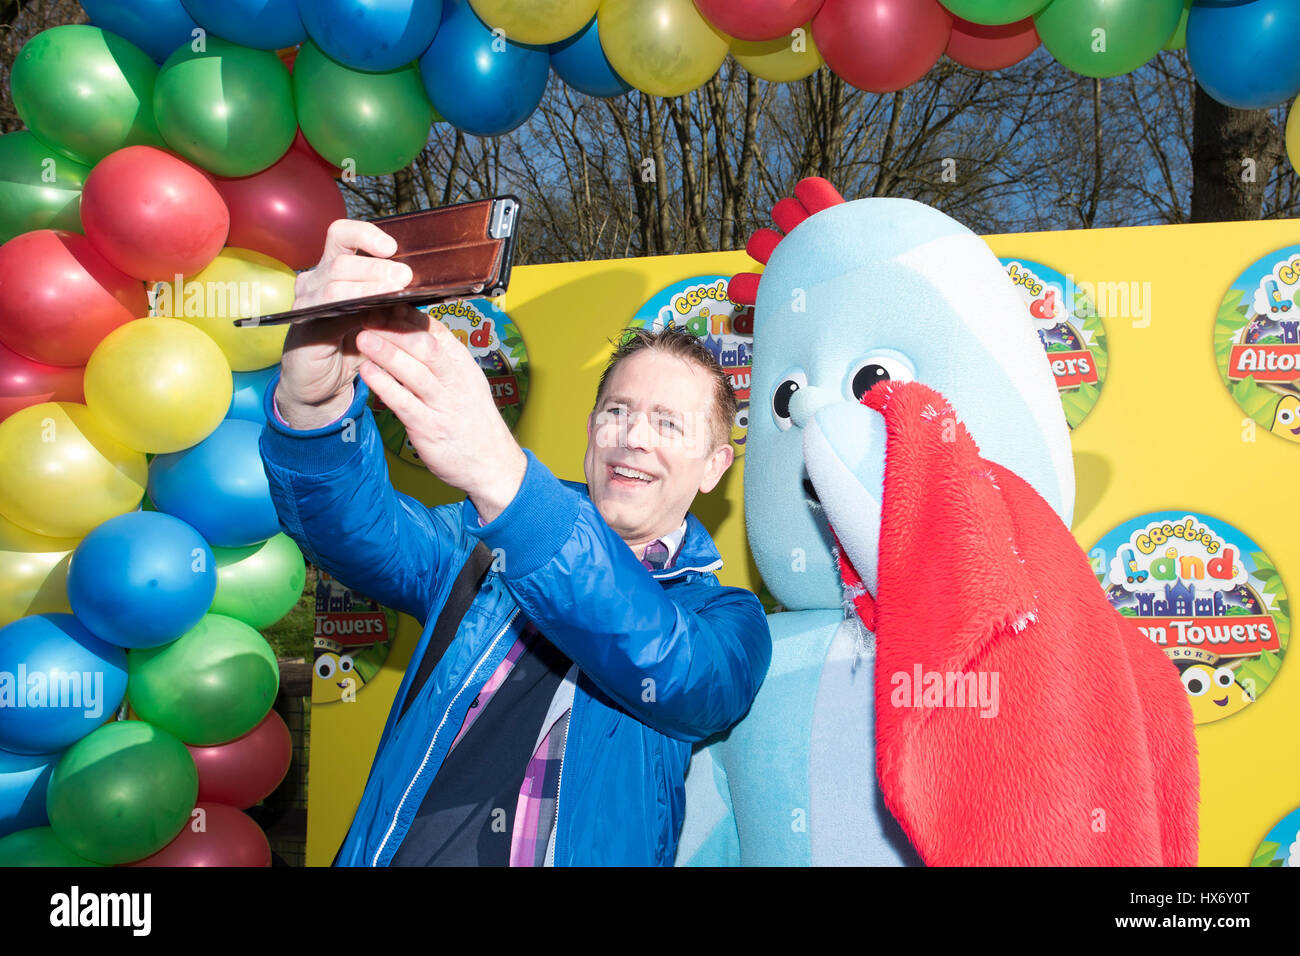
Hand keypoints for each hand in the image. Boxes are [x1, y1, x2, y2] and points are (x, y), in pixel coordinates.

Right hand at [275, 220, 417, 426]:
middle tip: (404, 276)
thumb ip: (389, 298)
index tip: (391, 246)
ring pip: (334, 283)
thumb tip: (419, 282)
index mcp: (332, 270)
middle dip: (376, 267)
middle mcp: (314, 281)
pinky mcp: (304, 327)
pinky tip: (372, 315)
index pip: (342, 236)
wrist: (320, 383)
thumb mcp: (375, 318)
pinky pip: (327, 313)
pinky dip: (352, 310)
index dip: (365, 234)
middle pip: (341, 260)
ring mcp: (306, 303)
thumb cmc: (350, 345)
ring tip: (395, 291)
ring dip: (368, 286)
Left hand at [354, 318, 526, 520]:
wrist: (492, 465)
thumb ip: (443, 360)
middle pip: (427, 347)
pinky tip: (367, 373)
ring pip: (416, 372)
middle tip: (368, 315)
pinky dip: (385, 386)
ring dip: (387, 352)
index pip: (438, 332)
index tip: (385, 303)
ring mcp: (444, 405)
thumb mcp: (466, 383)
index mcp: (464, 367)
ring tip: (363, 337)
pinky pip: (405, 403)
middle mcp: (456, 382)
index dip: (410, 315)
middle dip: (396, 328)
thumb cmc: (473, 422)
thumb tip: (414, 333)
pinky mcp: (430, 428)